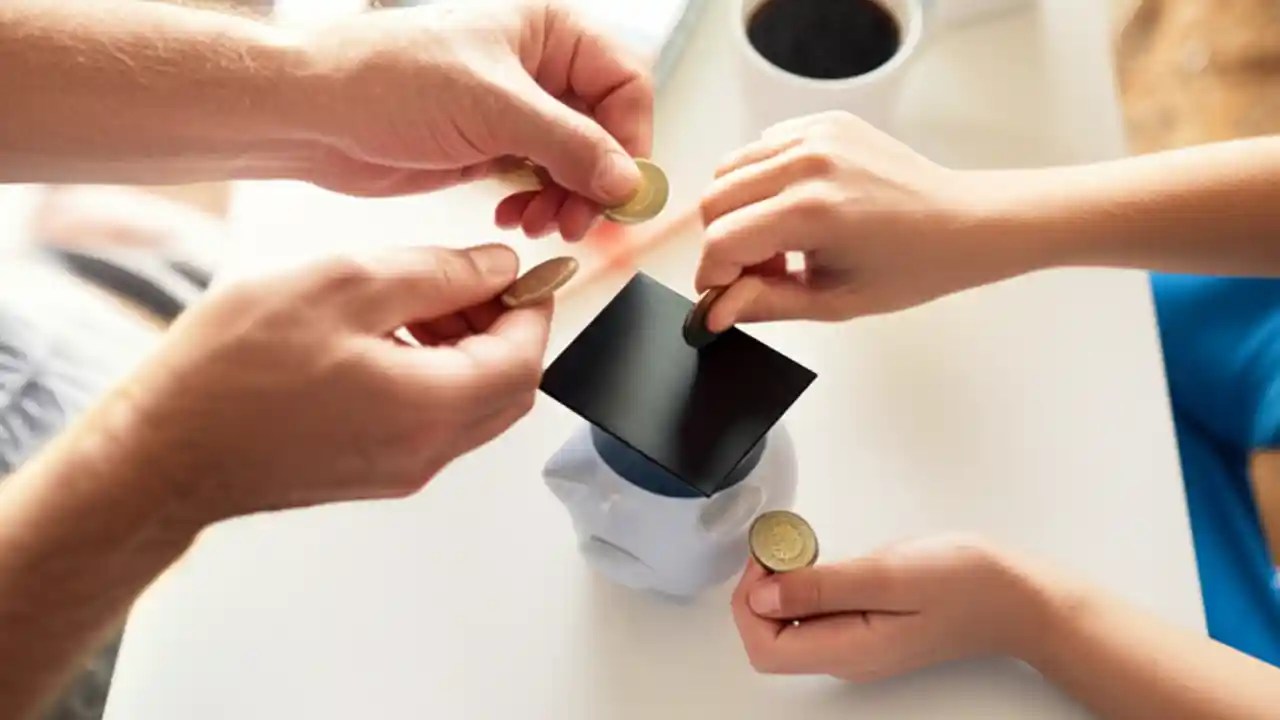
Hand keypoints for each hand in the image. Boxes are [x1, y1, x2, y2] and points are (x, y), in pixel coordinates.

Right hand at [101, 244, 549, 521]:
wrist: (163, 451)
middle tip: (464, 282)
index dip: (533, 307)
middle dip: (502, 327)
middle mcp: (428, 451)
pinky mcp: (373, 472)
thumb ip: (436, 274)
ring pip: (472, 405)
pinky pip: (433, 421)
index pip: (526, 357)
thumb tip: (497, 269)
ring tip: (416, 303)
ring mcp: (401, 469)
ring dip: (466, 350)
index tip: (518, 270)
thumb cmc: (232, 373)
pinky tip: (386, 338)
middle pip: (509, 388)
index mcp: (432, 407)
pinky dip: (434, 375)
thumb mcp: (342, 286)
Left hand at [302, 0, 652, 240]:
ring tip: (542, 222)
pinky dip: (539, 204)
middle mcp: (538, 66)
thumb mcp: (494, 108)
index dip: (630, 140)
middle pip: (605, 130)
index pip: (625, 83)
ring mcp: (515, 109)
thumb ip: (570, 145)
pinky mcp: (492, 147)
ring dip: (567, 200)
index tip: (620, 189)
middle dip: (595, 180)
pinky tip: (515, 216)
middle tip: (580, 221)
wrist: (316, 115)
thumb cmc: (387, 80)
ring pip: (575, 162)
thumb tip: (626, 181)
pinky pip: (541, 181)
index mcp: (548, 29)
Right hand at [696, 112, 1030, 329]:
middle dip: (723, 243)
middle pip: (714, 200)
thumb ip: (764, 304)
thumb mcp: (834, 301)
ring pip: (729, 170)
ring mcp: (816, 134)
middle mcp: (809, 162)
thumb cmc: (913, 266)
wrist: (964, 222)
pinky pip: (760, 149)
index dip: (712, 276)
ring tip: (780, 241)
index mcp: (812, 210)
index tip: (721, 296)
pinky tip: (795, 210)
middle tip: (761, 271)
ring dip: (738, 211)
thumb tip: (713, 311)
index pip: (721, 240)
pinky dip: (761, 182)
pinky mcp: (824, 121)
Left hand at [730, 535, 1049, 680]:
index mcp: (849, 652)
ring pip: (790, 624)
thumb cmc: (967, 584)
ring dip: (783, 583)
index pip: (765, 648)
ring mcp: (856, 645)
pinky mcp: (866, 626)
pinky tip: (823, 558)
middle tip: (781, 548)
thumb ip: (822, 587)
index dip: (750, 602)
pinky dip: (807, 583)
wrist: (1017, 597)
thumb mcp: (889, 575)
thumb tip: (763, 596)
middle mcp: (847, 657)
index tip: (767, 559)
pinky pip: (816, 612)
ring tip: (802, 547)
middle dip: (760, 590)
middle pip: (771, 638)